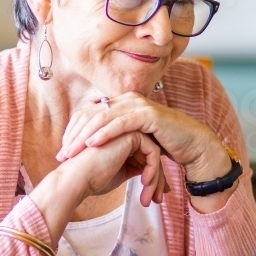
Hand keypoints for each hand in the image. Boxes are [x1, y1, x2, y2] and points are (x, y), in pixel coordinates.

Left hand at [57, 92, 231, 183]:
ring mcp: (138, 105)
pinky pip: (121, 123)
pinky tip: (91, 143)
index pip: (90, 114)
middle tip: (62, 154)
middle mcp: (128, 100)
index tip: (62, 151)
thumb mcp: (134, 140)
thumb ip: (117, 137)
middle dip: (74, 136)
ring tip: (72, 151)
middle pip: (93, 115)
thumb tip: (93, 147)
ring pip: (103, 118)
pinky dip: (104, 133)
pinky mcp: (148, 114)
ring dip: (85, 136)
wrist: (193, 145)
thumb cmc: (164, 144)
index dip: (74, 131)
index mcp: (122, 104)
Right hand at [66, 130, 166, 207]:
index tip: (154, 198)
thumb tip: (149, 176)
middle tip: (158, 199)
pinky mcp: (131, 133)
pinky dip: (153, 169)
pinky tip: (145, 182)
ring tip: (154, 198)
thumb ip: (133, 168)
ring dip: (156, 178)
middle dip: (157, 179)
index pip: (144, 157)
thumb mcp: (118, 173)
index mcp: (120, 140)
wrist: (76, 178)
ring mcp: (127, 130)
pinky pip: (153, 151)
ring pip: (153, 154)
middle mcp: (125, 133)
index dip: (151, 177)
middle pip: (150, 155)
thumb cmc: (91, 179)